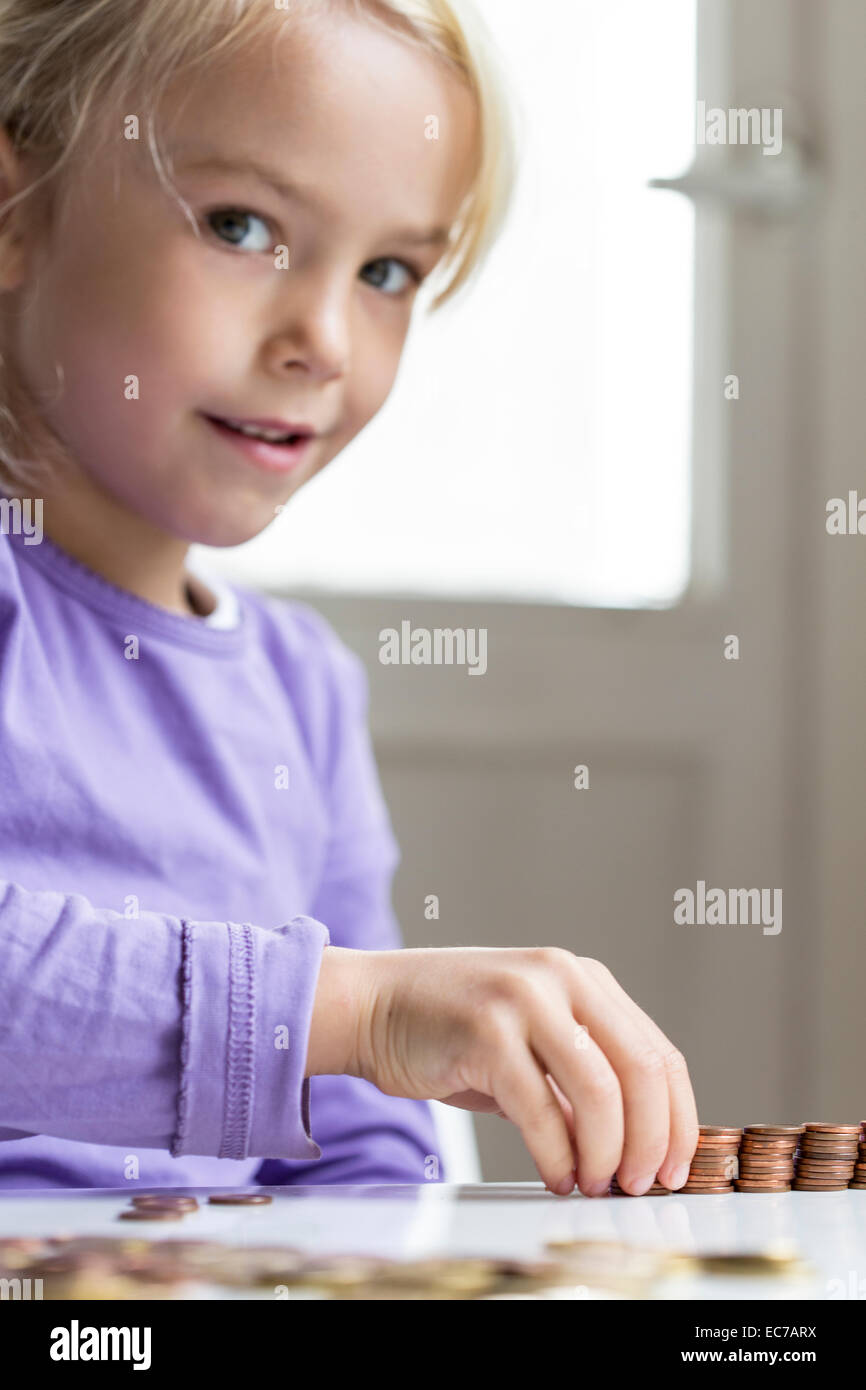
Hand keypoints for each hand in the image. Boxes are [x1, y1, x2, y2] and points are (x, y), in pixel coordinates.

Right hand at [309, 945, 697, 1196]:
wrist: (372, 1004)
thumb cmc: (451, 1030)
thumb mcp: (532, 1041)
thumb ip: (580, 1079)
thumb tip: (636, 1147)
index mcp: (582, 977)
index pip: (658, 1053)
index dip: (678, 1118)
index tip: (677, 1166)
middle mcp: (560, 977)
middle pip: (641, 1071)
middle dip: (651, 1141)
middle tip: (640, 1183)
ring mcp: (523, 998)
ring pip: (598, 1092)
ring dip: (605, 1154)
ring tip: (594, 1183)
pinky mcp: (486, 1031)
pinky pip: (540, 1111)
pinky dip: (557, 1157)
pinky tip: (557, 1176)